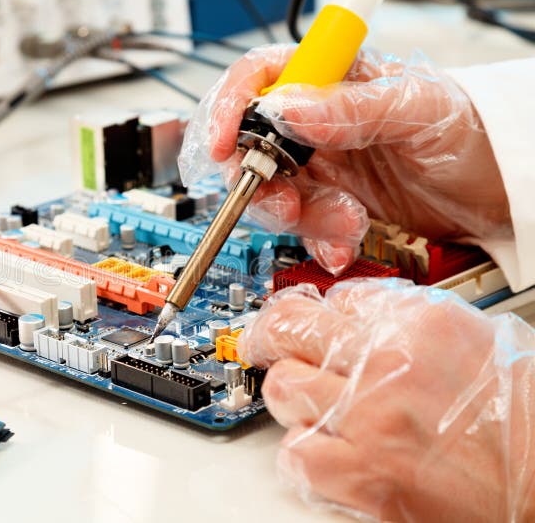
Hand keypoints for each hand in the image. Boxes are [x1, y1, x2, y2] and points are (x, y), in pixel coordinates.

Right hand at [178, 46, 510, 274]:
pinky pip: (301, 223)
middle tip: (287, 200)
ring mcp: (323, 164)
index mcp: (334, 79)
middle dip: (259, 178)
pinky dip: (318, 237)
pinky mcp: (331, 201)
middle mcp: (318, 120)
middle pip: (251, 142)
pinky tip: (345, 238)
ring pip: (272, 190)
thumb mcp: (417, 111)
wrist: (499, 192)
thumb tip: (288, 108)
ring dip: (298, 215)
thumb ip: (352, 108)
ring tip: (343, 221)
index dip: (232, 105)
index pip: (261, 77)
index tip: (224, 143)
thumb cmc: (471, 134)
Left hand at [238, 279, 534, 521]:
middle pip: (289, 324)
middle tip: (263, 342)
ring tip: (313, 408)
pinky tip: (325, 454)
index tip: (319, 325)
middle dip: (271, 332)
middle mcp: (387, 362)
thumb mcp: (481, 340)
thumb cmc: (524, 418)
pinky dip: (303, 454)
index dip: (326, 314)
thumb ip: (414, 324)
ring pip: (282, 385)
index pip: (340, 296)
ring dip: (291, 396)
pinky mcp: (362, 475)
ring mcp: (369, 418)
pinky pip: (294, 453)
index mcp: (421, 322)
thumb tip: (363, 317)